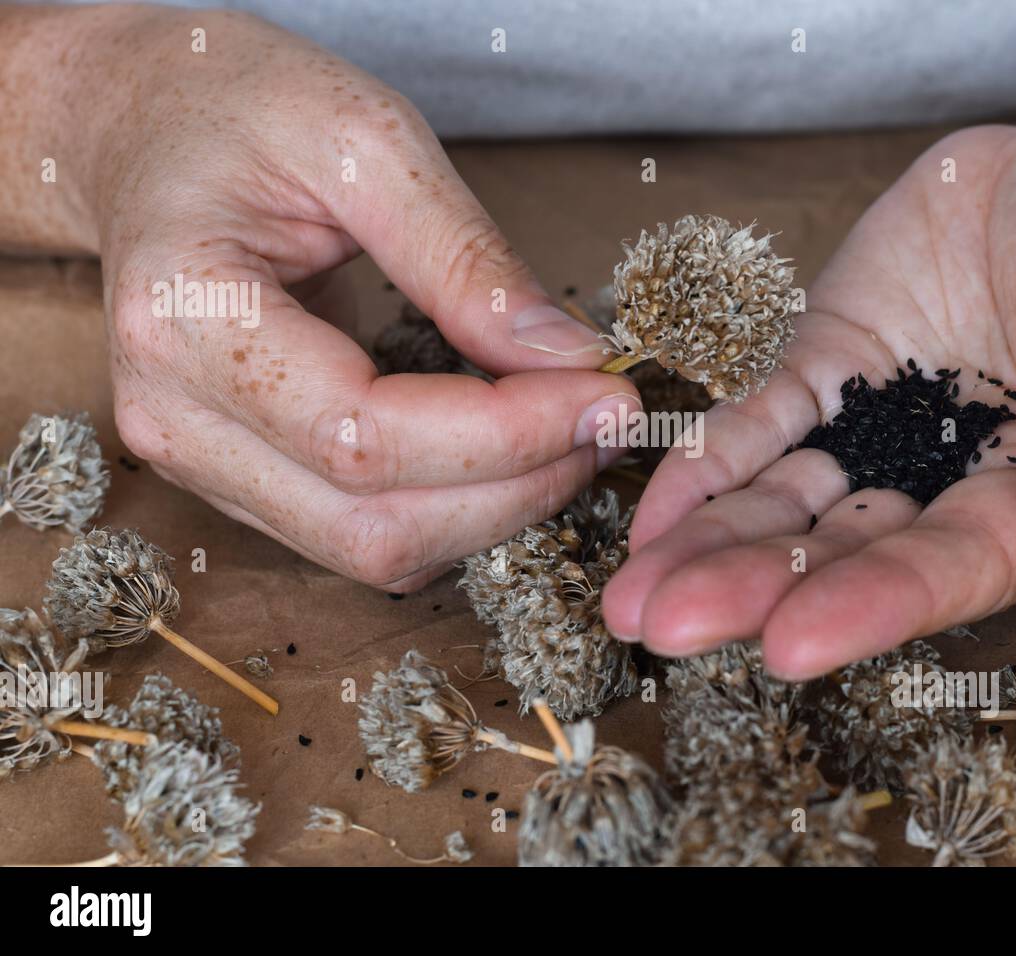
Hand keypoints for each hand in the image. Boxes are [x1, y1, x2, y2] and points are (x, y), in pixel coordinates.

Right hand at [85, 9, 635, 589]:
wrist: (147, 130)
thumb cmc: (239, 110)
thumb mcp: (365, 141)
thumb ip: (466, 260)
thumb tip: (569, 358)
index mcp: (185, 320)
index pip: (364, 437)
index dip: (505, 435)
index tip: (606, 395)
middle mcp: (176, 420)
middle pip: (374, 524)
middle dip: (516, 487)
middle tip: (607, 422)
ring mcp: (200, 461)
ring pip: (374, 550)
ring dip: (495, 510)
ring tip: (570, 434)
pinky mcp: (241, 477)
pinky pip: (363, 534)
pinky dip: (456, 509)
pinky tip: (510, 451)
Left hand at [603, 99, 1015, 677]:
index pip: (955, 565)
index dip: (873, 605)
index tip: (790, 644)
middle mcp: (947, 477)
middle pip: (847, 552)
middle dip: (755, 590)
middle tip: (662, 626)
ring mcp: (879, 425)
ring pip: (789, 502)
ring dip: (710, 546)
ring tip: (630, 596)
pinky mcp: (830, 366)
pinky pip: (763, 422)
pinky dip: (708, 463)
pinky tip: (652, 511)